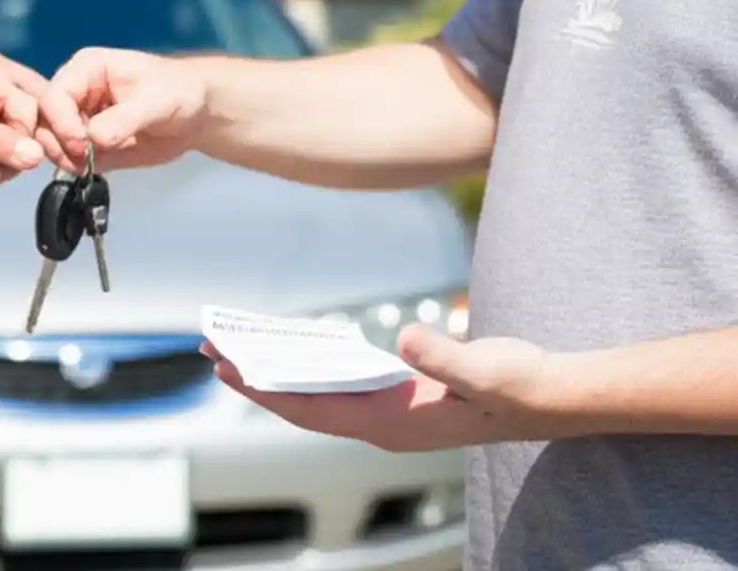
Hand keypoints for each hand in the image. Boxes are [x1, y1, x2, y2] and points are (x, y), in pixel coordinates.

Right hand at [35, 47, 207, 173]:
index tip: (81, 144)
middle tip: (84, 160)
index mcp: (86, 69)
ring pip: (51, 143)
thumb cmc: (179, 91)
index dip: (61, 122)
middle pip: (43, 121)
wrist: (196, 115)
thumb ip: (125, 118)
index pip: (54, 95)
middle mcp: (76, 93)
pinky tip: (95, 168)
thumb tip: (95, 138)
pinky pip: (70, 160)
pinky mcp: (88, 145)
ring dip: (66, 158)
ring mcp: (79, 120)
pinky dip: (78, 168)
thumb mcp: (156, 100)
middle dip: (58, 143)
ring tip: (91, 165)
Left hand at [203, 325, 560, 451]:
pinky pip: (337, 391)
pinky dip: (307, 373)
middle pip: (302, 406)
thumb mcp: (488, 369)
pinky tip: (293, 353)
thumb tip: (409, 340)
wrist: (552, 398)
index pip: (312, 410)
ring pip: (316, 400)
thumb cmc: (520, 385)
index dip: (267, 390)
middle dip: (256, 380)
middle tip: (213, 351)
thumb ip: (448, 357)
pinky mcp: (397, 403)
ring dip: (277, 376)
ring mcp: (388, 417)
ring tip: (239, 350)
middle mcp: (382, 426)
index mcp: (392, 422)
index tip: (229, 369)